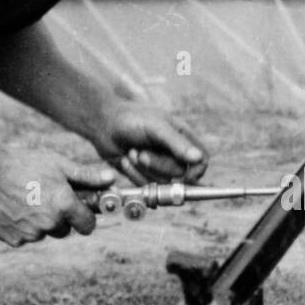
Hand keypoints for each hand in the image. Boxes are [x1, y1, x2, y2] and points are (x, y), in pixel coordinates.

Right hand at [0, 150, 115, 246]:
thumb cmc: (23, 164)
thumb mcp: (58, 164)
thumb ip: (86, 176)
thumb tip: (111, 180)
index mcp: (64, 206)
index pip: (88, 225)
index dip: (86, 218)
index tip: (81, 212)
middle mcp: (50, 223)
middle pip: (64, 230)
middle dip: (60, 218)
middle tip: (46, 198)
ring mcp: (30, 234)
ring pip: (43, 234)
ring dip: (39, 223)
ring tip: (25, 200)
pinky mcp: (13, 240)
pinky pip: (24, 238)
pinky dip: (21, 228)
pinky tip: (12, 209)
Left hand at [91, 104, 206, 184]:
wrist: (102, 124)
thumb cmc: (130, 119)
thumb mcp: (155, 126)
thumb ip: (177, 142)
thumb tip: (198, 158)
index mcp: (183, 136)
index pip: (202, 160)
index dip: (196, 171)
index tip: (184, 175)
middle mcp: (174, 153)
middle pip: (181, 175)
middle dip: (159, 166)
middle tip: (141, 153)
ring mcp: (160, 165)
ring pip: (164, 183)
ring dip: (144, 170)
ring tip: (131, 152)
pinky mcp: (145, 175)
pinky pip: (148, 186)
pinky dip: (135, 175)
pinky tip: (125, 160)